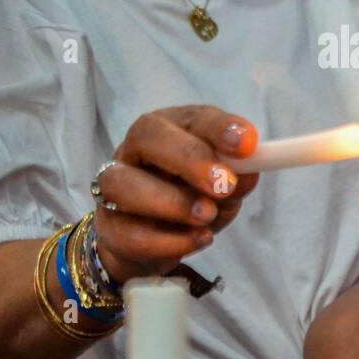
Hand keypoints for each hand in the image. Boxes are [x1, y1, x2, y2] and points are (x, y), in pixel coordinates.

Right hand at [91, 106, 260, 283]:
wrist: (152, 240)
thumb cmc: (192, 197)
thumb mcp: (223, 186)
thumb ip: (236, 177)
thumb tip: (247, 172)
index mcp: (170, 128)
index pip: (193, 117)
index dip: (220, 128)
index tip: (248, 144)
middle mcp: (136, 149)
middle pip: (148, 136)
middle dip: (189, 158)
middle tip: (223, 184)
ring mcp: (115, 187)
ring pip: (126, 184)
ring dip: (173, 202)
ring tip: (207, 216)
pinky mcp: (110, 228)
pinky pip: (131, 234)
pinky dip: (169, 241)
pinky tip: (197, 240)